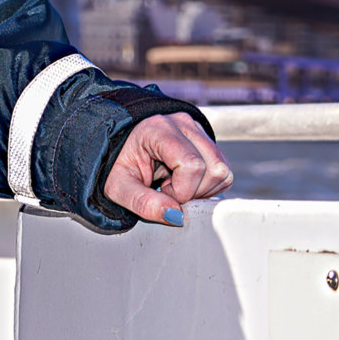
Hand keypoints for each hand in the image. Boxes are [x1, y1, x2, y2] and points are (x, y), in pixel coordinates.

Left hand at [102, 112, 232, 225]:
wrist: (117, 145)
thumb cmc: (116, 163)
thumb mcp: (118, 186)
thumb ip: (143, 202)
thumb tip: (176, 216)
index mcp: (158, 129)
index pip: (192, 164)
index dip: (181, 190)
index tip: (162, 191)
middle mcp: (182, 123)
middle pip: (213, 168)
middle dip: (193, 191)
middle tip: (167, 189)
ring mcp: (196, 129)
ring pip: (222, 170)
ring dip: (202, 189)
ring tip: (176, 185)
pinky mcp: (205, 139)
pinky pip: (222, 171)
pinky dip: (207, 185)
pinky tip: (185, 181)